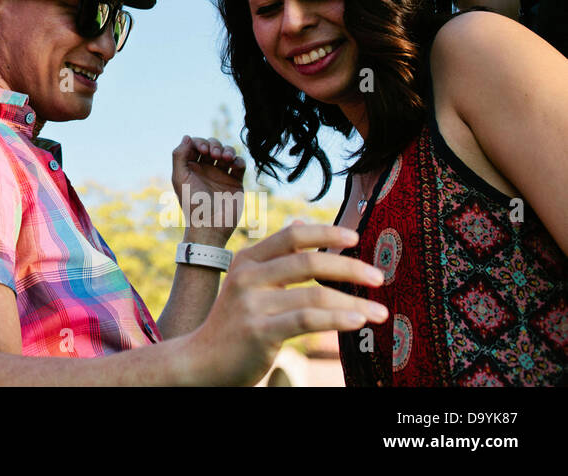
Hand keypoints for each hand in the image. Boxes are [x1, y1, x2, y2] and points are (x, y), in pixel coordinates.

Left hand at [171, 135, 244, 246]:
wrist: (211, 225)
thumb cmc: (192, 203)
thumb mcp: (180, 178)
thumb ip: (179, 156)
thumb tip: (187, 136)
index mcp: (191, 167)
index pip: (196, 145)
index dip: (200, 142)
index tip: (202, 150)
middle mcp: (206, 169)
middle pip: (213, 145)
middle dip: (214, 144)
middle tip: (214, 155)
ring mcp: (222, 175)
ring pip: (227, 152)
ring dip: (228, 150)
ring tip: (225, 159)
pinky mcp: (235, 182)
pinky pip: (240, 165)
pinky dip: (239, 160)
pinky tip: (234, 165)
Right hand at [184, 224, 386, 385]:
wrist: (202, 360)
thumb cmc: (233, 320)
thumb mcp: (248, 280)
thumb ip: (275, 255)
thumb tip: (301, 222)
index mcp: (247, 259)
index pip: (291, 236)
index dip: (325, 233)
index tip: (355, 238)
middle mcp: (247, 276)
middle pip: (307, 262)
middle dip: (349, 268)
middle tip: (378, 277)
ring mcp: (251, 304)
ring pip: (313, 296)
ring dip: (353, 302)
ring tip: (379, 312)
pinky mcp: (259, 332)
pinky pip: (306, 321)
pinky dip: (337, 319)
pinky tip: (358, 321)